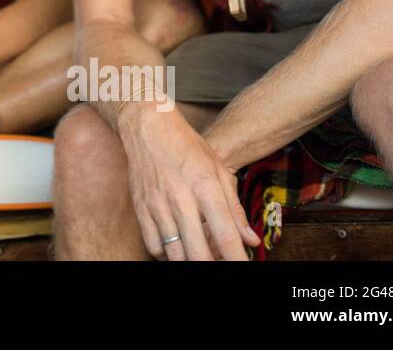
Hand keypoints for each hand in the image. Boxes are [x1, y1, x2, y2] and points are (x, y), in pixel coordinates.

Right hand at [119, 103, 261, 260]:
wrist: (147, 126)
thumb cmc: (186, 145)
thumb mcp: (218, 169)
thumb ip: (235, 209)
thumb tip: (251, 241)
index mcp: (205, 187)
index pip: (226, 235)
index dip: (237, 259)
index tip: (242, 266)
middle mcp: (180, 200)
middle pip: (199, 254)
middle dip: (214, 265)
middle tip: (221, 261)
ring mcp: (157, 205)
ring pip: (176, 255)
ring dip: (191, 260)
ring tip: (202, 254)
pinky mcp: (141, 208)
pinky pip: (154, 246)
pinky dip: (169, 254)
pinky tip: (180, 247)